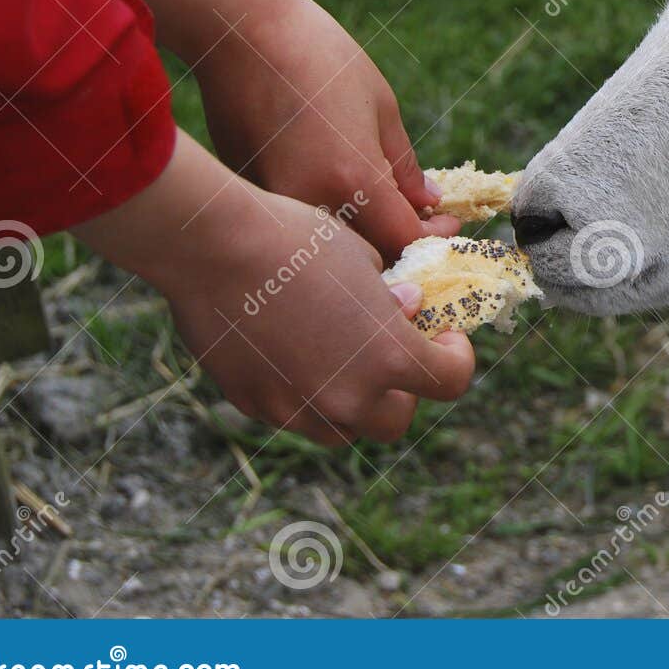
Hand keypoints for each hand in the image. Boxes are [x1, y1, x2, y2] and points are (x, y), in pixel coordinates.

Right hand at [73, 134, 475, 443]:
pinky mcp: (254, 405)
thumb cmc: (295, 239)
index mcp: (389, 356)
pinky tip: (292, 351)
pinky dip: (305, 394)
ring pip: (343, 430)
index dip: (456, 357)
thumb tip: (407, 306)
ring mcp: (297, 408)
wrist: (213, 248)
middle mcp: (348, 396)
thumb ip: (391, 296)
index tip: (443, 336)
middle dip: (402, 391)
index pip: (451, 382)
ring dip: (353, 403)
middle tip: (390, 353)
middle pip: (395, 421)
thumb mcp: (363, 256)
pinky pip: (294, 414)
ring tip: (341, 358)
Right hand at [136, 0, 454, 259]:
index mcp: (354, 182)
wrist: (239, 31)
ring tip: (384, 205)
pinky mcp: (250, 196)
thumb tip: (427, 203)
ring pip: (332, 247)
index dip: (433, 238)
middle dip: (402, 243)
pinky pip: (299, 227)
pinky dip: (328, 223)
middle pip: (369, 254)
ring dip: (365, 237)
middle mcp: (313, 205)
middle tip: (421, 219)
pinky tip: (339, 193)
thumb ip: (404, 166)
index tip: (447, 221)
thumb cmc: (320, 56)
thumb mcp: (381, 106)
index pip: (405, 241)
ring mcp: (276, 205)